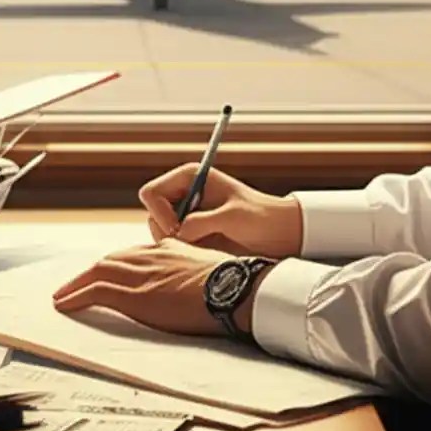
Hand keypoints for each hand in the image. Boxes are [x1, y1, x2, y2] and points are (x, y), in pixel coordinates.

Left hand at [52, 239, 263, 336]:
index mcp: (170, 248)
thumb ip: (196, 266)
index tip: (106, 271)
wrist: (236, 288)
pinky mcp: (135, 296)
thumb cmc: (233, 282)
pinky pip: (95, 293)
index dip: (116, 263)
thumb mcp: (212, 264)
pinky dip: (76, 296)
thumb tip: (198, 278)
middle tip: (76, 283)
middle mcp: (151, 257)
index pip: (133, 253)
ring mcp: (142, 275)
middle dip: (91, 271)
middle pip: (111, 260)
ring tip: (62, 295)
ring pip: (97, 273)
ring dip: (76, 284)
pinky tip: (64, 304)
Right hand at [138, 163, 303, 257]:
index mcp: (189, 177)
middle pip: (152, 215)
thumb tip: (177, 235)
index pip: (151, 193)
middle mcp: (183, 195)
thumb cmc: (261, 217)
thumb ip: (200, 223)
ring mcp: (185, 216)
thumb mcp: (232, 217)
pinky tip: (205, 252)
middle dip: (167, 231)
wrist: (279, 234)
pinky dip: (182, 253)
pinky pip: (171, 247)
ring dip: (175, 244)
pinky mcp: (191, 236)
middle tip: (193, 241)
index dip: (159, 213)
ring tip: (204, 245)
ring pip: (158, 233)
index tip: (179, 229)